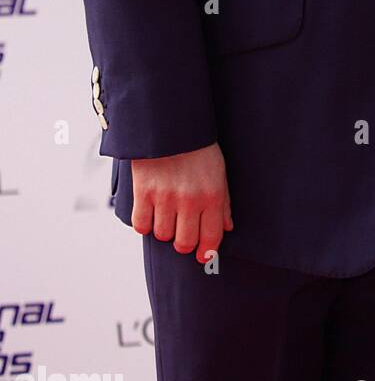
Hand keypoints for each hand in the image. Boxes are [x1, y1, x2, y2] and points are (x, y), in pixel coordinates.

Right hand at [130, 141, 232, 263]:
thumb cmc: (198, 147)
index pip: (211, 237)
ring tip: (168, 215)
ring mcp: (165, 198)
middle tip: (183, 233)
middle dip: (185, 243)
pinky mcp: (143, 193)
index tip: (203, 257)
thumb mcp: (219, 170)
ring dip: (165, 230)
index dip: (207, 252)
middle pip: (184, 243)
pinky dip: (145, 223)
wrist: (171, 123)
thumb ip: (224, 202)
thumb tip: (226, 227)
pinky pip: (141, 224)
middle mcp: (190, 201)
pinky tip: (151, 212)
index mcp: (212, 195)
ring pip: (162, 236)